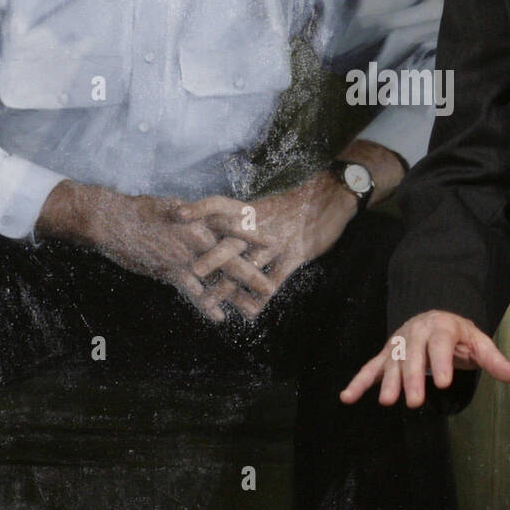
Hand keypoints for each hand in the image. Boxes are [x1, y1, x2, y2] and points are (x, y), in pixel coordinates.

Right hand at [36, 181, 274, 321]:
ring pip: (218, 278)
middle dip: (253, 273)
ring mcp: (186, 255)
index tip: (273, 242)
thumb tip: (203, 216)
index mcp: (199, 218)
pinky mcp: (171, 270)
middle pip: (233, 257)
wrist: (112, 220)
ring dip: (236, 296)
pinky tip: (220, 319)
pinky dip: (208, 306)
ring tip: (254, 310)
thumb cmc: (139, 211)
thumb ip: (192, 216)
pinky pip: (194, 293)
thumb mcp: (172, 207)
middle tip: (272, 286)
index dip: (253, 236)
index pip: (234, 227)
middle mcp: (198, 236)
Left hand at [181, 173, 358, 320]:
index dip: (200, 208)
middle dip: (211, 257)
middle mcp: (260, 225)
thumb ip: (244, 216)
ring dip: (227, 286)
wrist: (331, 196)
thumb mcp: (267, 206)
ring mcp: (277, 242)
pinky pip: (274, 279)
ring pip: (248, 266)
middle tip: (192, 271)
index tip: (178, 213)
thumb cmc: (296, 202)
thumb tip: (216, 223)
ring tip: (209, 302)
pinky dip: (260, 298)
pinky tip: (249, 312)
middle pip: (231, 240)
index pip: (220, 204)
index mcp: (251, 209)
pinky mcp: (294, 256)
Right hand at [341, 310, 509, 408]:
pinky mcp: (386, 354)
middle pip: (413, 355)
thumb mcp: (479, 343)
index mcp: (441, 326)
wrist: (434, 317)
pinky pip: (370, 368)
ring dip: (388, 382)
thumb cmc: (459, 335)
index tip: (443, 382)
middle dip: (412, 378)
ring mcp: (399, 343)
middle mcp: (416, 331)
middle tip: (414, 401)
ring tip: (388, 402)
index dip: (441, 361)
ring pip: (392, 362)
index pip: (440, 343)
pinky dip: (358, 382)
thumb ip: (495, 361)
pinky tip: (347, 397)